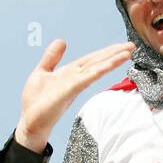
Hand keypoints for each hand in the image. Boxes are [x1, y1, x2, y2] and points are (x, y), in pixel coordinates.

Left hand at [14, 39, 133, 152]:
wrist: (30, 121)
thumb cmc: (36, 102)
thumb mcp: (42, 72)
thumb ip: (52, 57)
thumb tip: (62, 41)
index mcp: (70, 72)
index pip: (91, 59)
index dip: (106, 52)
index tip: (121, 46)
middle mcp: (75, 78)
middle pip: (98, 62)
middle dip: (114, 54)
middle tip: (132, 46)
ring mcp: (73, 85)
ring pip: (96, 69)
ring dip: (111, 61)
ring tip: (127, 53)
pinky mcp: (68, 91)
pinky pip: (85, 79)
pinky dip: (97, 71)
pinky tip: (107, 65)